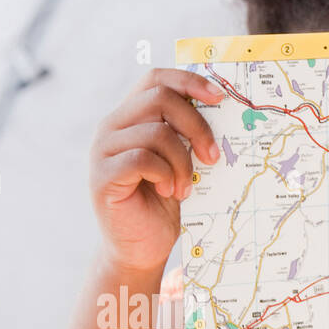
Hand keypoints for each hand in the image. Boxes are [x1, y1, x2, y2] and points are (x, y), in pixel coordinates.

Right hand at [91, 69, 223, 277]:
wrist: (142, 248)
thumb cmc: (165, 205)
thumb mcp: (183, 164)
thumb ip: (189, 138)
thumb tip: (226, 113)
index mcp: (133, 117)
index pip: (156, 79)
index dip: (188, 81)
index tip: (220, 97)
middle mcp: (113, 126)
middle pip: (159, 98)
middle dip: (196, 125)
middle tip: (213, 157)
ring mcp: (104, 149)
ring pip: (154, 132)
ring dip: (182, 161)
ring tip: (186, 187)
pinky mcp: (103, 175)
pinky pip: (141, 159)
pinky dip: (165, 174)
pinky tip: (169, 192)